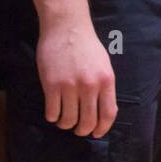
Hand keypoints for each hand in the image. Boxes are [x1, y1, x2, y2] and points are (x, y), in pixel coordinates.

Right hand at [36, 15, 117, 137]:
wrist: (66, 27)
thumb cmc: (86, 45)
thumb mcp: (104, 64)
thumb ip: (104, 86)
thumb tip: (103, 111)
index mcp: (106, 80)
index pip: (108, 114)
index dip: (102, 129)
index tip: (96, 134)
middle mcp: (90, 85)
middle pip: (88, 121)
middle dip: (83, 130)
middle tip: (78, 130)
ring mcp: (70, 85)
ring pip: (69, 119)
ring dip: (66, 125)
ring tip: (64, 121)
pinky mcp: (52, 84)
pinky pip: (52, 111)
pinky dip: (52, 117)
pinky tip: (53, 113)